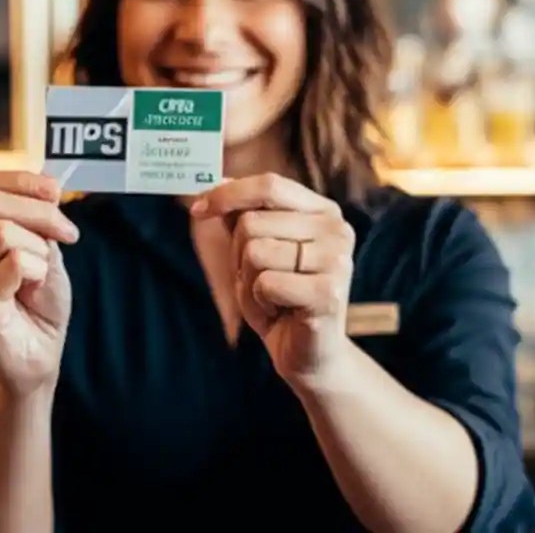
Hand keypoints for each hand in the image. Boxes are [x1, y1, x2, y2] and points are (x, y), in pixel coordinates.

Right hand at [0, 171, 78, 396]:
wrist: (39, 355)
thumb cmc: (37, 301)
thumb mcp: (41, 248)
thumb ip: (36, 218)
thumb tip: (47, 185)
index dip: (21, 180)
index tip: (56, 192)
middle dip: (41, 213)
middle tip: (68, 233)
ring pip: (3, 232)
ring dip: (40, 248)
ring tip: (42, 273)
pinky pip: (14, 262)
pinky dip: (39, 269)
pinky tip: (34, 288)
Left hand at [191, 173, 354, 388]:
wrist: (310, 354)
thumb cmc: (281, 298)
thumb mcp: (255, 251)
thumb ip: (241, 216)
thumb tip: (215, 179)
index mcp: (323, 211)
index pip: (269, 185)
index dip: (228, 194)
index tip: (197, 209)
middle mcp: (336, 229)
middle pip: (252, 223)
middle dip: (239, 256)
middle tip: (259, 280)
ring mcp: (337, 260)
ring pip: (255, 252)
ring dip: (250, 282)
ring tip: (273, 297)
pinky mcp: (329, 293)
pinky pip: (265, 284)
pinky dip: (260, 303)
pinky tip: (281, 313)